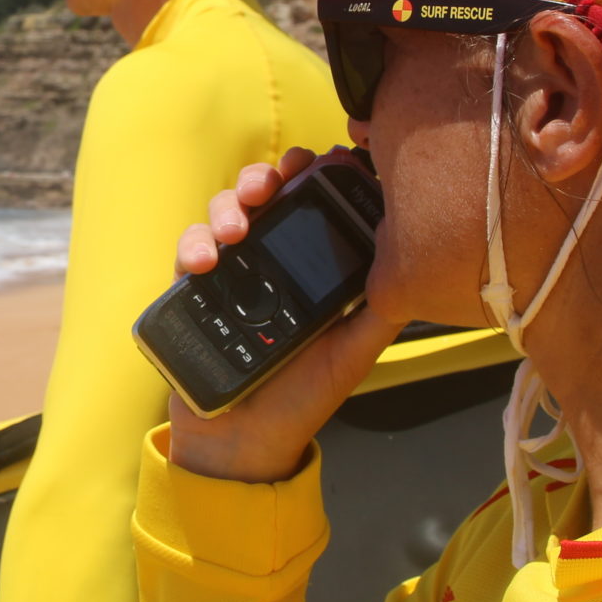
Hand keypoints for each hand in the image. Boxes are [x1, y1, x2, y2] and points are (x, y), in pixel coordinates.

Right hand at [163, 146, 405, 484]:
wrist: (244, 441)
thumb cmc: (303, 398)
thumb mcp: (353, 352)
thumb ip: (379, 309)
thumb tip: (411, 263)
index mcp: (311, 266)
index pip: (314, 202)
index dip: (317, 172)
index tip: (323, 160)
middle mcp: (270, 259)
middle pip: (266, 192)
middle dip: (266, 176)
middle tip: (269, 185)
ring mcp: (231, 269)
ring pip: (225, 209)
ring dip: (228, 205)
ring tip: (235, 230)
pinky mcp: (195, 288)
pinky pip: (189, 247)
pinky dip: (194, 244)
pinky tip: (203, 263)